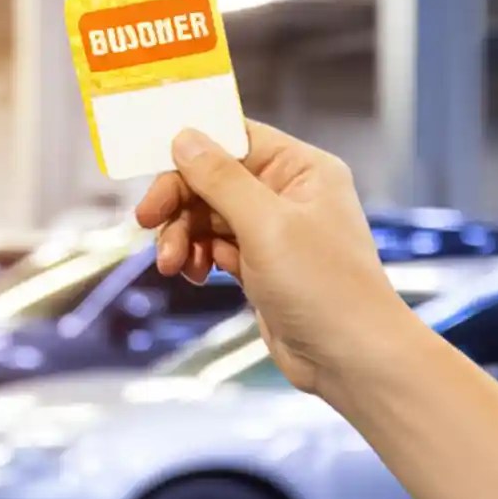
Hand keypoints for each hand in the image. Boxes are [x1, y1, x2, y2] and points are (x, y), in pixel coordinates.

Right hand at [135, 121, 406, 394]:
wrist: (350, 360)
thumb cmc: (325, 288)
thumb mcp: (266, 225)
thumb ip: (221, 179)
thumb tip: (184, 138)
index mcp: (301, 169)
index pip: (234, 138)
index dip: (192, 150)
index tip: (154, 173)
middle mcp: (287, 194)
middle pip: (212, 178)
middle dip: (179, 203)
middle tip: (147, 222)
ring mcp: (273, 231)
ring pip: (207, 215)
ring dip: (182, 236)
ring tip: (172, 265)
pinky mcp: (260, 265)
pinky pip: (214, 246)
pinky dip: (197, 257)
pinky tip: (195, 274)